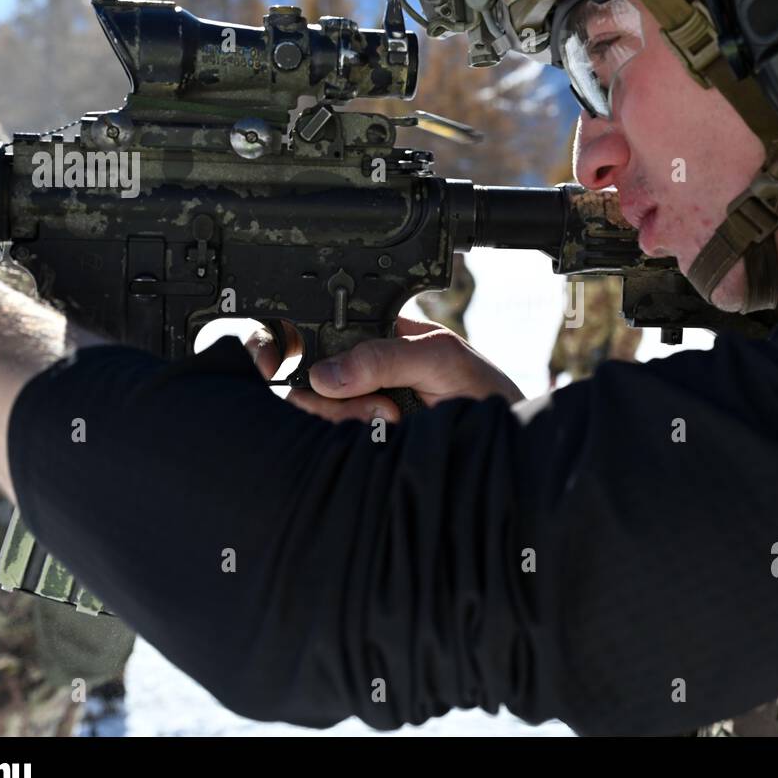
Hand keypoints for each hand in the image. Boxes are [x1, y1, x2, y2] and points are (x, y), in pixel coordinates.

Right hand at [247, 317, 524, 422]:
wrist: (502, 443)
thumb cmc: (481, 390)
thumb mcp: (438, 357)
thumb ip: (385, 356)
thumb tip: (327, 374)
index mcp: (366, 337)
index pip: (308, 331)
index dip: (280, 343)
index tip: (275, 362)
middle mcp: (352, 376)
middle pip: (301, 382)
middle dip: (327, 395)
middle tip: (378, 402)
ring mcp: (354, 413)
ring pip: (314, 416)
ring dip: (352, 418)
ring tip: (396, 415)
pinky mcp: (360, 446)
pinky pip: (334, 445)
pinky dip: (360, 439)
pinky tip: (392, 433)